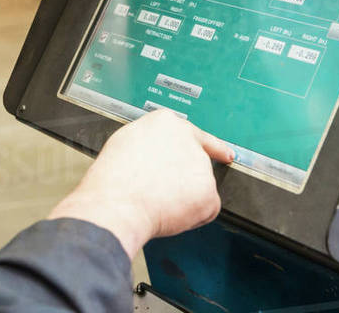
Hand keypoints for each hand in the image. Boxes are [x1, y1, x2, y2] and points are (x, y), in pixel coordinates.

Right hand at [46, 109, 233, 257]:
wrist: (116, 203)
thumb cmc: (113, 179)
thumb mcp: (127, 143)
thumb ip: (152, 143)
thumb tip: (161, 154)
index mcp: (166, 122)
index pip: (193, 133)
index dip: (208, 147)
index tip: (225, 154)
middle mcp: (188, 139)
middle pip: (196, 163)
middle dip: (184, 180)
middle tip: (159, 192)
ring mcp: (201, 165)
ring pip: (200, 188)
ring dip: (186, 198)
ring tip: (157, 201)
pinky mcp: (209, 192)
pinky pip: (206, 209)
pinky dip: (193, 217)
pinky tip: (171, 213)